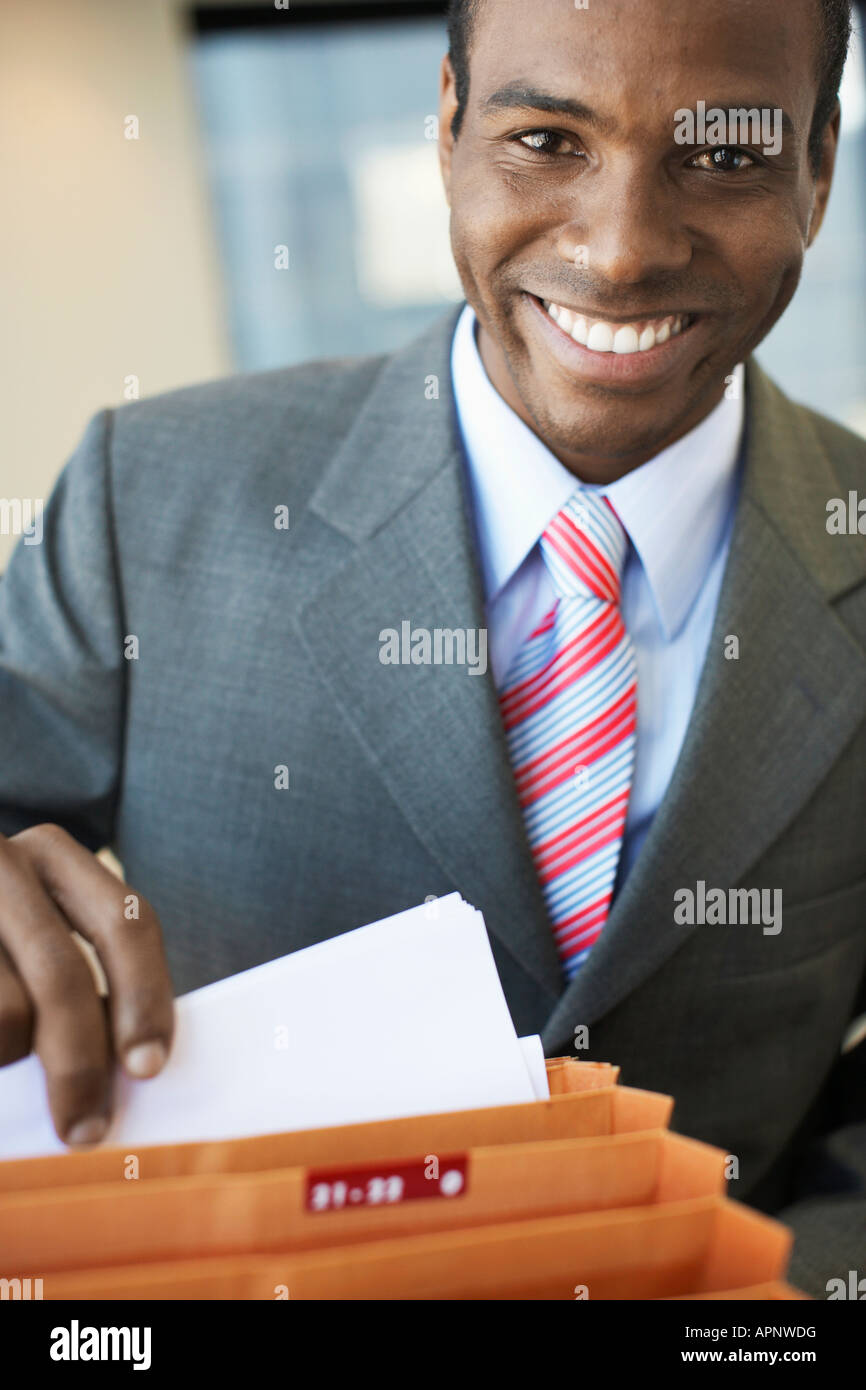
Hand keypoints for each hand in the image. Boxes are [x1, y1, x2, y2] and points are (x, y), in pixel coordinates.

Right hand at [0, 824, 173, 1146]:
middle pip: (64, 975)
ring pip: (7, 1014)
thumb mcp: (35, 932)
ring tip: (5, 1055)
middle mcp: (3, 863)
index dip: (146, 998)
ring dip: (10, 1054)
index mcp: (54, 856)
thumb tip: (130, 1064)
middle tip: (86, 1128)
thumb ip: (77, 978)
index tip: (149, 1067)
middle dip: (82, 1063)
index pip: (128, 922)